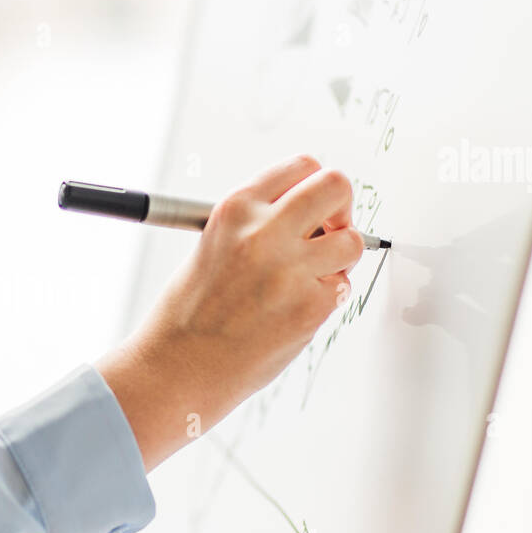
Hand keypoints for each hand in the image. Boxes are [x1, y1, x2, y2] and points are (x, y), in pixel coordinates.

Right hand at [96, 155, 361, 470]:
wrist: (179, 366)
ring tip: (307, 278)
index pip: (302, 166)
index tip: (314, 208)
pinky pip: (342, 288)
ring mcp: (289, 270)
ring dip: (339, 258)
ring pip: (352, 241)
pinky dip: (326, 297)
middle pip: (336, 186)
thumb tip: (309, 213)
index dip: (313, 187)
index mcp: (236, 208)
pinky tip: (293, 309)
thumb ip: (258, 222)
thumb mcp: (214, 243)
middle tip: (331, 231)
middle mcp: (263, 232)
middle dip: (341, 208)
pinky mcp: (310, 307)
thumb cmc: (191, 312)